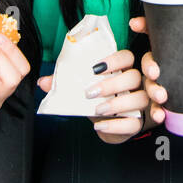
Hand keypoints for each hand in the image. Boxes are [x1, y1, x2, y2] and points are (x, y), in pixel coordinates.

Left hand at [35, 46, 151, 144]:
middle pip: (134, 77)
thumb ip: (65, 84)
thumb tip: (43, 82)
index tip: (96, 68)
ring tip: (97, 109)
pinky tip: (100, 125)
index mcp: (122, 70)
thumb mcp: (82, 90)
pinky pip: (133, 123)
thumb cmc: (97, 101)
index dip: (115, 60)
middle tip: (90, 92)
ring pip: (139, 99)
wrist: (106, 125)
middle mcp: (135, 85)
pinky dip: (116, 125)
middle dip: (112, 84)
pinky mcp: (137, 123)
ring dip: (117, 104)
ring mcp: (139, 104)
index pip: (127, 57)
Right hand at [129, 15, 182, 131]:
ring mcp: (172, 84)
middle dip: (147, 66)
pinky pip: (158, 106)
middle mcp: (173, 65)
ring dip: (151, 90)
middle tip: (156, 73)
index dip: (145, 26)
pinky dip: (155, 111)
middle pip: (150, 61)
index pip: (161, 35)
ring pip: (150, 84)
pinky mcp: (174, 103)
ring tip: (162, 97)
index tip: (137, 24)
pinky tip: (160, 115)